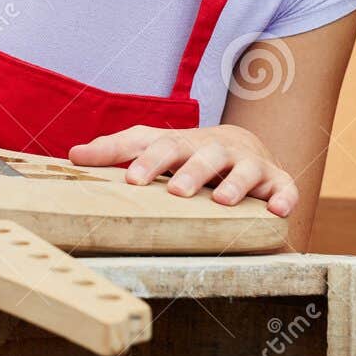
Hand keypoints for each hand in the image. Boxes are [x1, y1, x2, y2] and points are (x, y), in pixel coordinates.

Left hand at [67, 123, 296, 215]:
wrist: (242, 146)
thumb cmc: (185, 153)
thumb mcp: (150, 148)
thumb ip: (114, 151)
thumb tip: (72, 155)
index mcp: (181, 144)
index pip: (159, 148)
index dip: (145, 163)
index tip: (130, 180)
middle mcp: (213, 149)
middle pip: (201, 155)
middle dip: (189, 172)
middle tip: (175, 192)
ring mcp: (247, 163)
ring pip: (243, 170)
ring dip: (233, 184)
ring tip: (221, 202)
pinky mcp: (276, 181)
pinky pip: (284, 189)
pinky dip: (283, 198)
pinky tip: (278, 211)